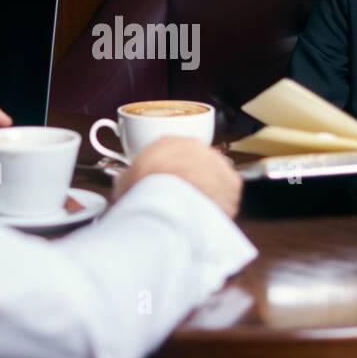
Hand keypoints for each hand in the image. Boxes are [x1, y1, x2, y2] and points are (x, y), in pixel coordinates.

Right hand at [111, 137, 242, 218]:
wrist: (166, 202)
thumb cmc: (143, 190)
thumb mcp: (124, 183)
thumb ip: (127, 178)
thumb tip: (123, 182)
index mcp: (168, 142)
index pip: (172, 153)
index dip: (170, 171)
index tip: (166, 185)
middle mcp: (195, 147)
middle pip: (196, 163)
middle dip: (190, 179)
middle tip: (180, 199)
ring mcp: (216, 163)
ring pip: (214, 176)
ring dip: (208, 190)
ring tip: (195, 211)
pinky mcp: (232, 182)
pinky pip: (229, 193)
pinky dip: (222, 203)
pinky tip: (209, 215)